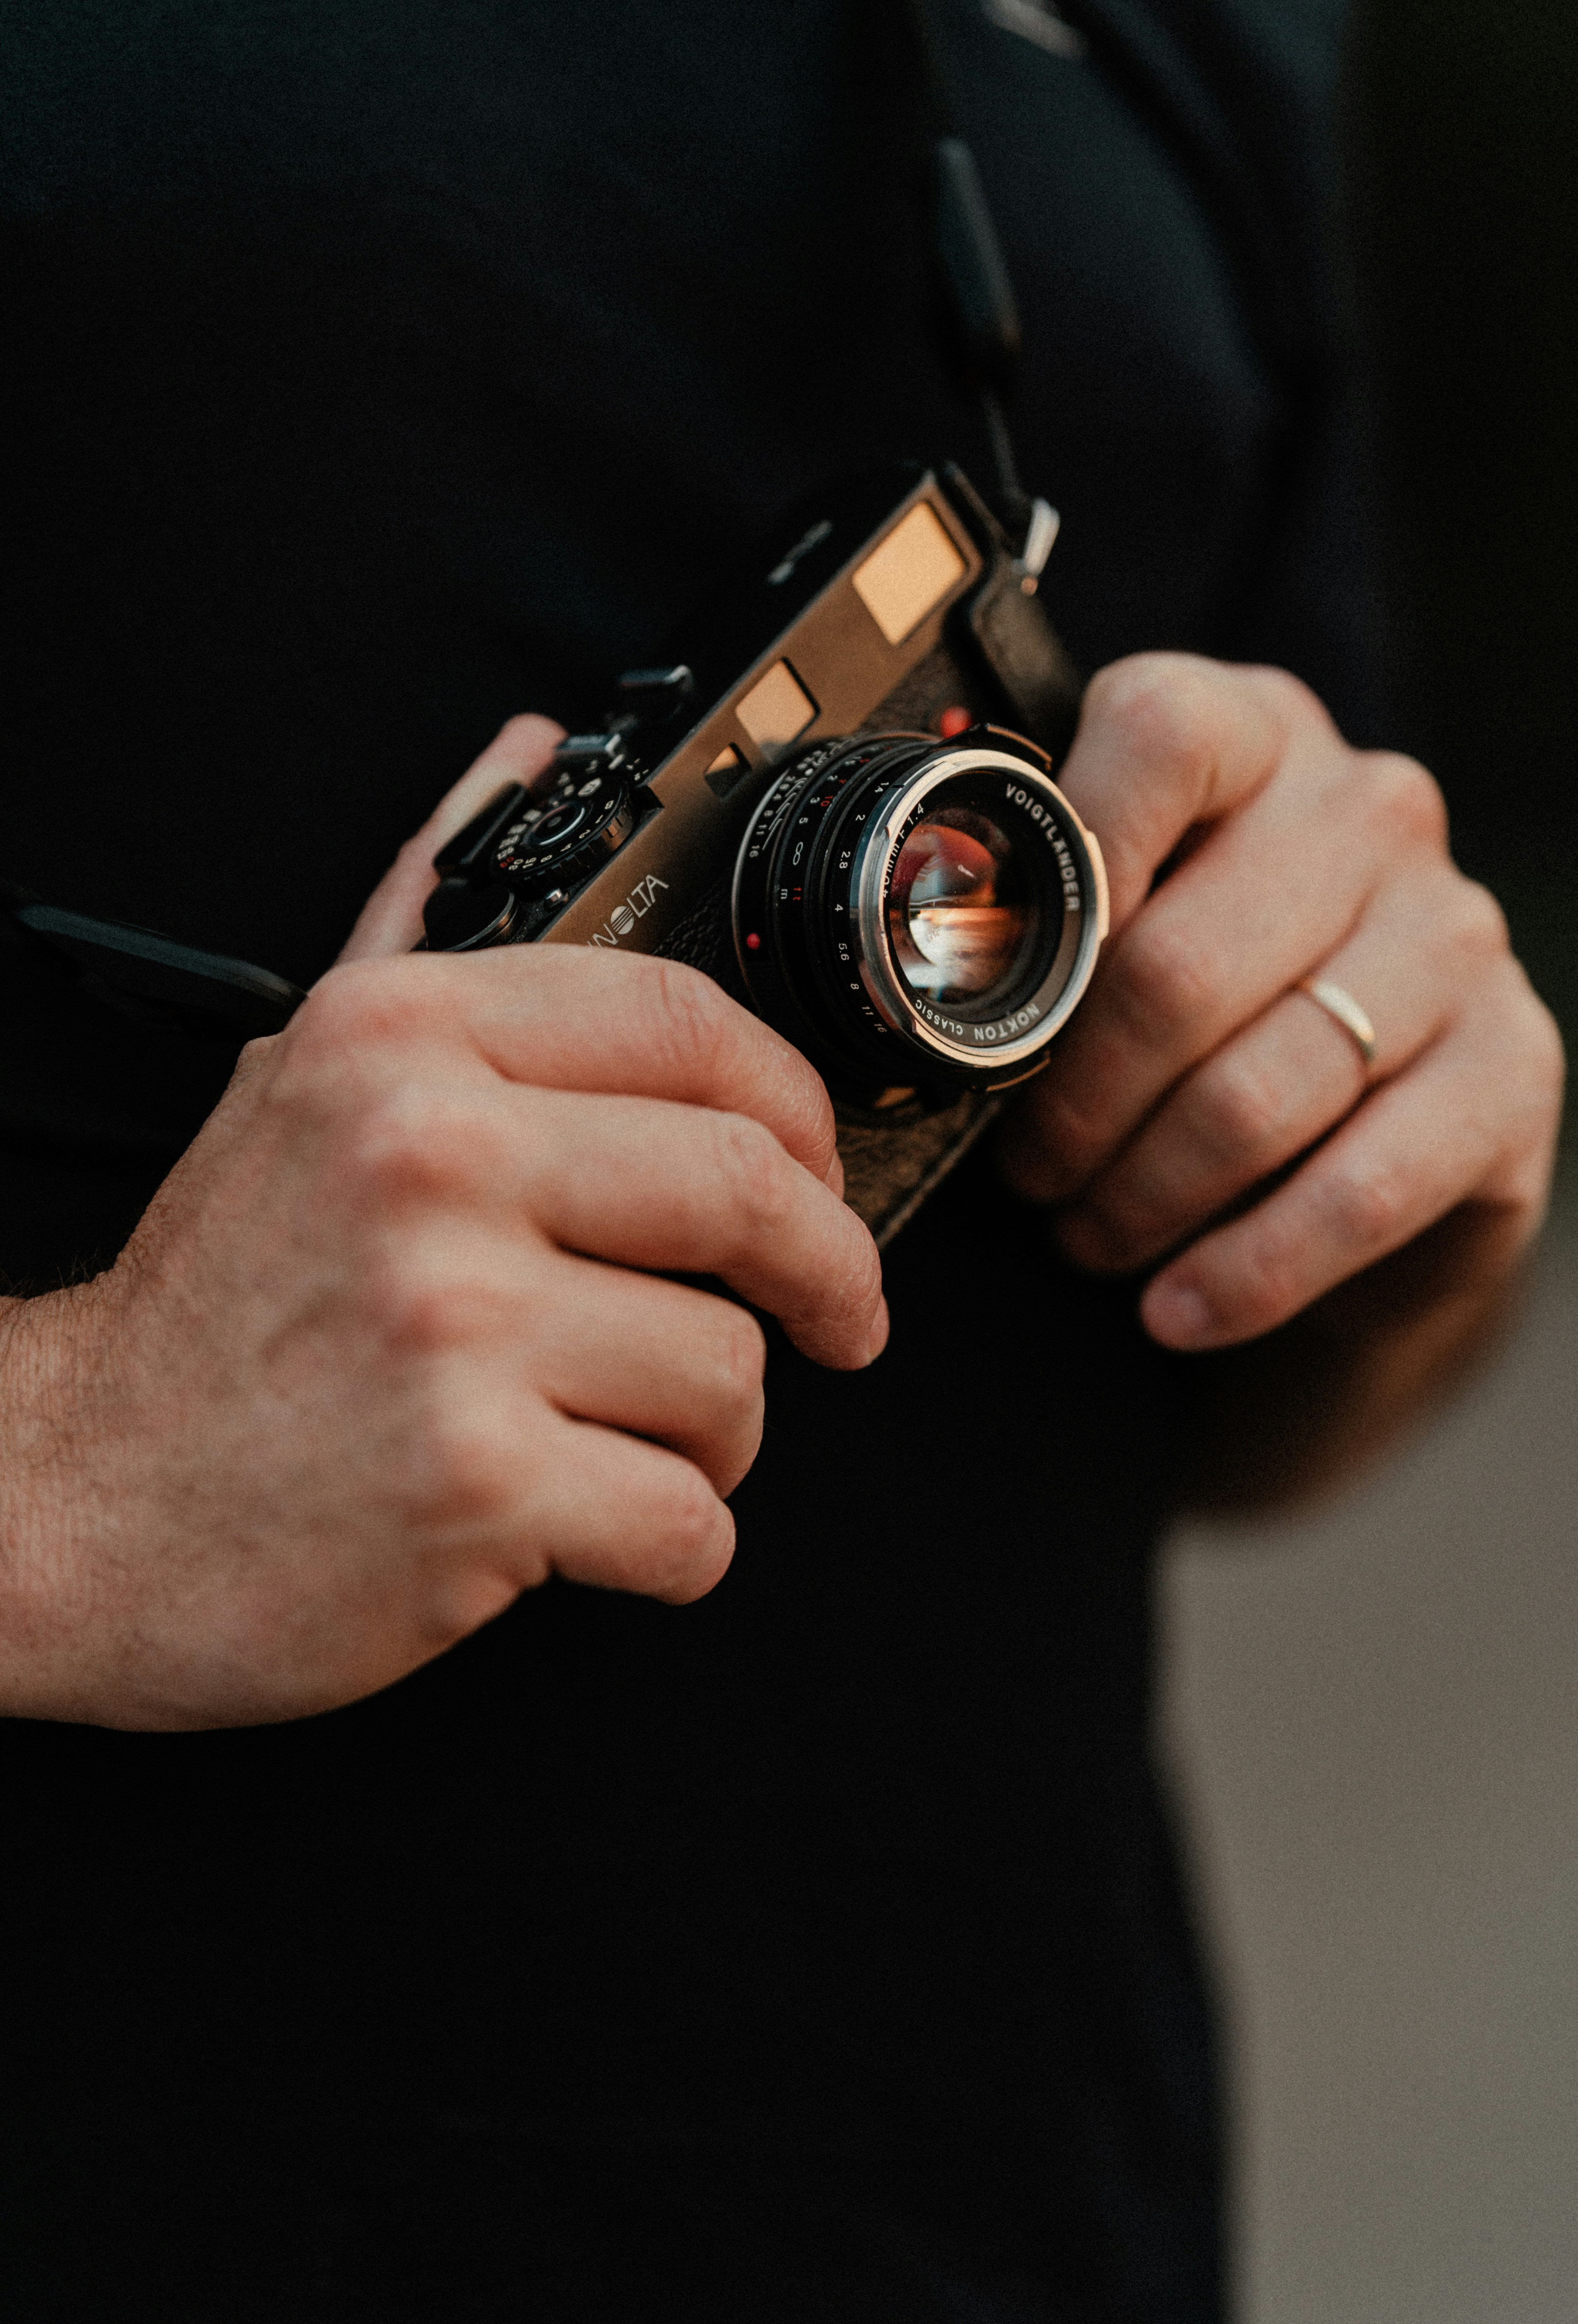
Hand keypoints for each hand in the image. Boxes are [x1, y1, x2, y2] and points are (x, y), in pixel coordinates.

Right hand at [0, 717, 884, 1729]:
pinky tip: (600, 1525)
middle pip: (748, 1190)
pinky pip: (688, 1523)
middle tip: (837, 1317)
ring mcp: (453, 1326)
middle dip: (829, 1271)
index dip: (798, 1107)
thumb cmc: (214, 1303)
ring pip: (729, 1372)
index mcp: (401, 1043)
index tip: (817, 1172)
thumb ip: (420, 912)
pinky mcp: (474, 1486)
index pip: (689, 1024)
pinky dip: (675, 1546)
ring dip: (718, 1431)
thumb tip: (519, 757)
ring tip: (633, 1435)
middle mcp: (428, 1161)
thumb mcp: (300, 1078)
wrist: (76, 1497)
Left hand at [1000, 656, 1563, 1348]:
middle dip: (1070, 1105)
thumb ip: (1041, 921)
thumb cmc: (1197, 1014)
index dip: (1062, 869)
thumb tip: (930, 984)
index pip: (1158, 738)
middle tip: (1025, 1173)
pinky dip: (1246, 1272)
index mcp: (1256, 733)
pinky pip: (1358, 1191)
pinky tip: (1176, 1310)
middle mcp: (1372, 811)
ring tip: (1087, 1235)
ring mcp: (1455, 936)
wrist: (1358, 1124)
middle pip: (1175, 968)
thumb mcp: (1113, 933)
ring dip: (1141, 1196)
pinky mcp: (1511, 1066)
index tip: (990, 988)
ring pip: (1254, 1096)